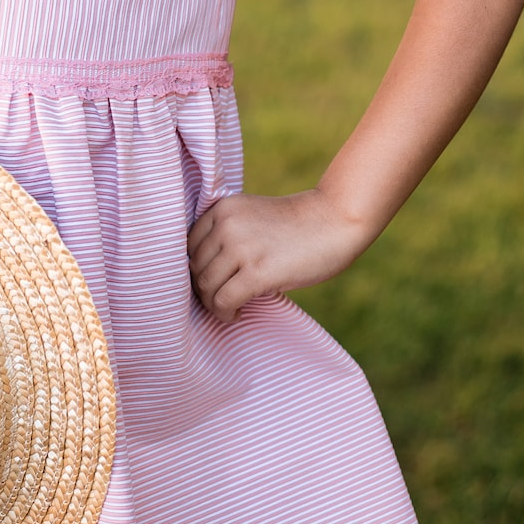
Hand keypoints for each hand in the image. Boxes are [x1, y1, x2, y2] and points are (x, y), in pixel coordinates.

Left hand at [187, 188, 371, 324]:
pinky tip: (237, 314)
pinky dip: (225, 313)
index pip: (188, 246)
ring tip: (231, 308)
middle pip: (195, 268)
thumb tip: (201, 274)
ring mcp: (240, 248)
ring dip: (214, 304)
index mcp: (223, 209)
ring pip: (206, 287)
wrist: (335, 220)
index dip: (198, 268)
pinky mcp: (257, 272)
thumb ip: (227, 234)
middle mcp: (226, 225)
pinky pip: (224, 301)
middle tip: (222, 299)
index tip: (213, 281)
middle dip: (205, 289)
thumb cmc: (296, 224)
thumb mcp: (252, 216)